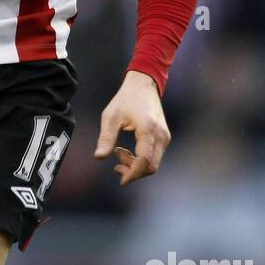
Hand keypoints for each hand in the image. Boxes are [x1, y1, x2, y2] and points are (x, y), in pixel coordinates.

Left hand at [94, 70, 169, 186]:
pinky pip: (155, 156)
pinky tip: (127, 151)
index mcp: (148, 130)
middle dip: (133, 172)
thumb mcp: (111, 117)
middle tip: (116, 165)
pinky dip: (141, 159)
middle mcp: (161, 135)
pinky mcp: (164, 137)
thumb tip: (99, 157)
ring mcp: (165, 136)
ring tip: (119, 153)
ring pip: (154, 163)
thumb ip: (106, 138)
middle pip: (151, 166)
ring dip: (136, 166)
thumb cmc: (126, 99)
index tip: (120, 180)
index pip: (144, 160)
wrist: (143, 85)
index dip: (132, 174)